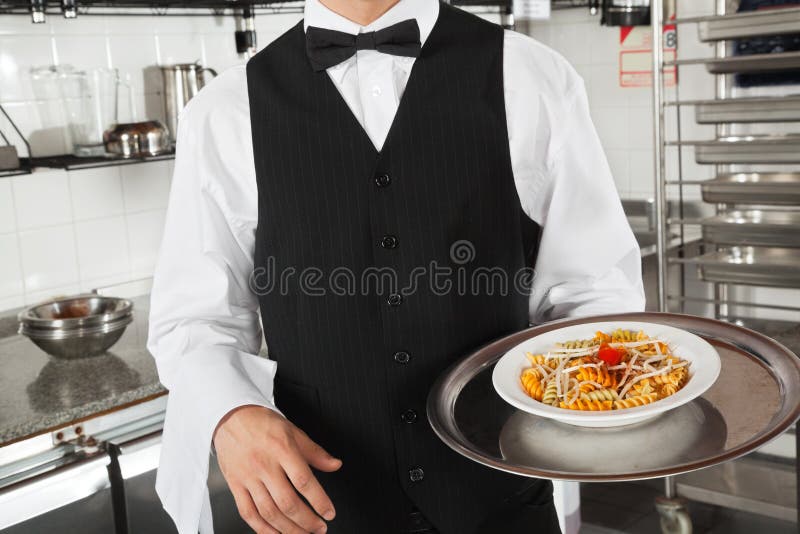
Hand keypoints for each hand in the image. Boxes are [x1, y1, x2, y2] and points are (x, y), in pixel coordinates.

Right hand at [213, 405, 341, 532]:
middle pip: (287, 502)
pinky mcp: (235, 485)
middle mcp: (263, 465)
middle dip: (306, 521)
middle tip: (319, 528)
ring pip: (269, 512)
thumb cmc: (262, 423)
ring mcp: (248, 477)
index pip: (303, 481)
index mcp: (281, 449)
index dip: (319, 501)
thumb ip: (315, 452)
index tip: (329, 512)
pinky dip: (262, 529)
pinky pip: (248, 513)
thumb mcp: (293, 431)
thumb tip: (335, 465)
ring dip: (288, 529)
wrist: (230, 416)